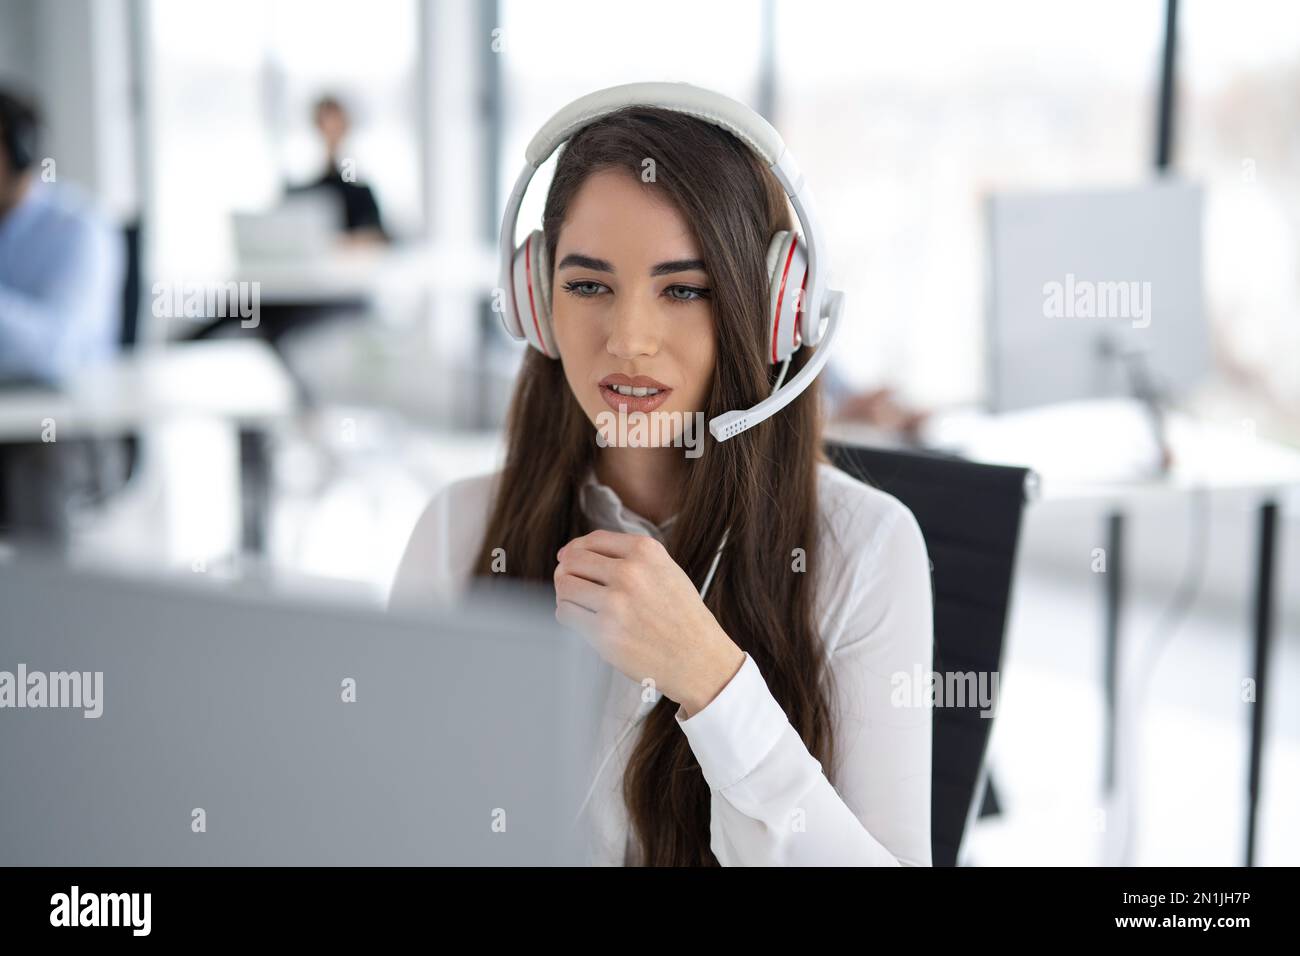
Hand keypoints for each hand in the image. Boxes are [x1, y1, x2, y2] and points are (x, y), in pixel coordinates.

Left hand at [554, 530, 744, 717]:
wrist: (699, 659)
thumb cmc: (680, 615)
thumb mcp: (665, 570)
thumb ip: (626, 557)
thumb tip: (569, 553)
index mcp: (646, 551)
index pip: (592, 540)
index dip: (574, 549)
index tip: (568, 560)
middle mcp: (630, 572)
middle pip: (572, 560)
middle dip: (566, 571)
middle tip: (572, 585)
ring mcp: (616, 602)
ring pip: (564, 585)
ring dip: (566, 594)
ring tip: (579, 604)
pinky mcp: (604, 632)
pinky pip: (565, 613)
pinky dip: (569, 616)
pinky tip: (584, 621)